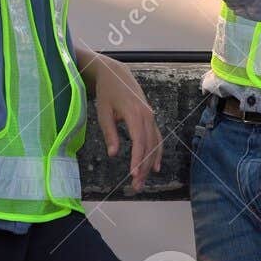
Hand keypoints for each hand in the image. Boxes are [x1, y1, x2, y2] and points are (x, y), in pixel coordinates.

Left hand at [80, 50, 161, 191]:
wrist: (116, 74)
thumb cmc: (107, 93)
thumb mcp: (103, 112)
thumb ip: (110, 133)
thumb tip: (114, 154)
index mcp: (135, 114)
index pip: (140, 141)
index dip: (138, 159)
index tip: (134, 174)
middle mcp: (147, 116)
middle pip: (149, 146)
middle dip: (144, 167)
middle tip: (136, 186)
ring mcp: (151, 117)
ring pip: (155, 144)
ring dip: (150, 164)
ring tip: (142, 182)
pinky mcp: (150, 119)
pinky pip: (157, 138)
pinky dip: (157, 153)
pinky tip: (155, 167)